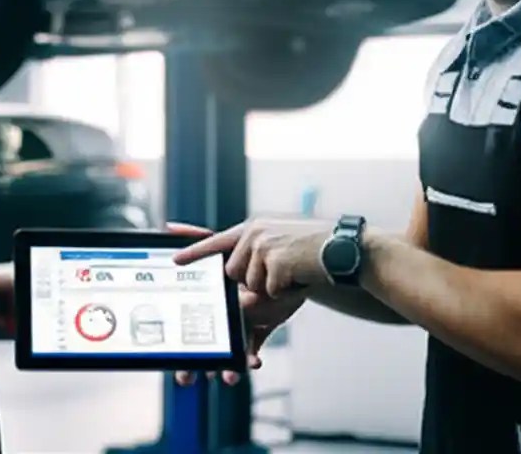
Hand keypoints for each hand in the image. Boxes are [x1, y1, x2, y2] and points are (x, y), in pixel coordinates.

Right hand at [167, 223, 307, 385]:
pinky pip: (251, 350)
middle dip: (194, 369)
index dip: (180, 353)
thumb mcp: (223, 244)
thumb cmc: (248, 252)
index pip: (185, 331)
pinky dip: (251, 359)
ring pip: (226, 354)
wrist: (286, 262)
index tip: (178, 369)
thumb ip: (198, 238)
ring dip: (226, 368)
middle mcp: (218, 316)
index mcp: (205, 302)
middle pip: (201, 348)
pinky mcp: (258, 330)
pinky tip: (253, 362)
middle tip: (188, 380)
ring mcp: (237, 325)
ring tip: (227, 377)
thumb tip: (170, 227)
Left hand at [173, 218, 330, 296]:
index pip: (217, 240)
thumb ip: (256, 254)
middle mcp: (255, 232)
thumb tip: (233, 276)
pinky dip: (285, 291)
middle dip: (252, 283)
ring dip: (271, 288)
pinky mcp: (275, 260)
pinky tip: (300, 276)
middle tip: (282, 272)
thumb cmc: (312, 254)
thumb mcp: (280, 245)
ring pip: (250, 285)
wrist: (345, 250)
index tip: (175, 260)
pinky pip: (269, 291)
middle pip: (233, 273)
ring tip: (293, 272)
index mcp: (254, 228)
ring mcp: (264, 244)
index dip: (194, 251)